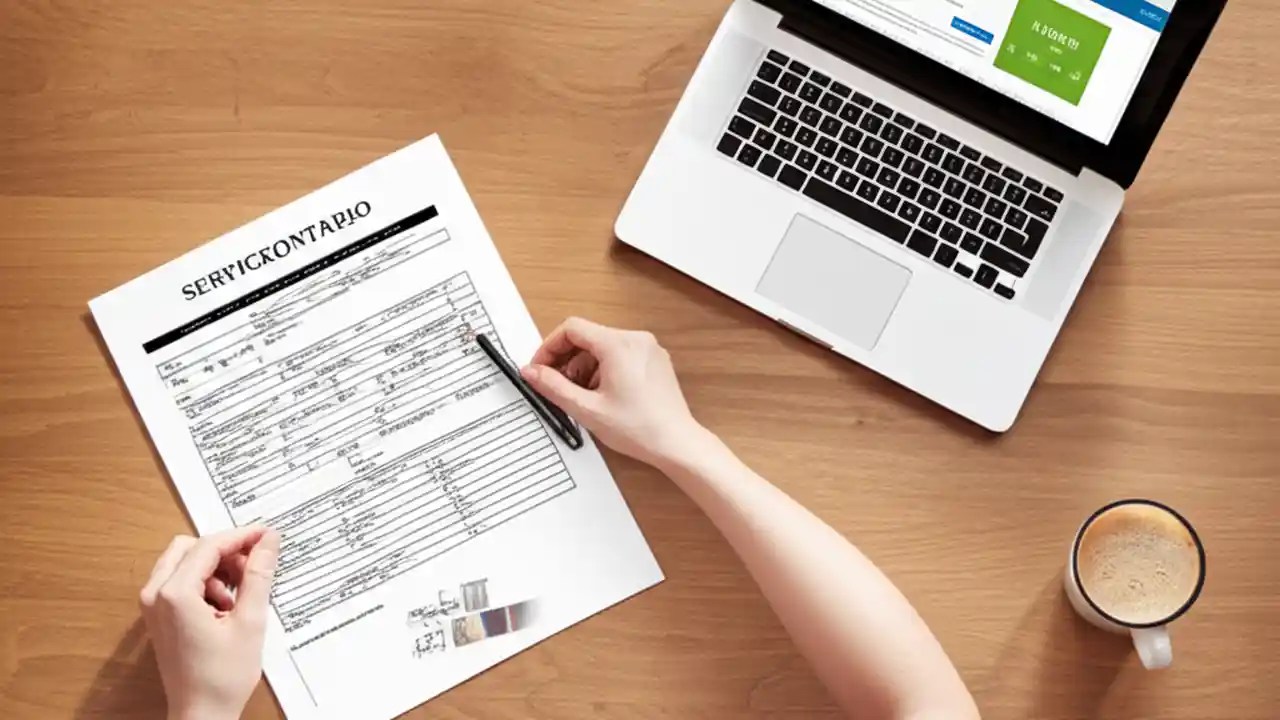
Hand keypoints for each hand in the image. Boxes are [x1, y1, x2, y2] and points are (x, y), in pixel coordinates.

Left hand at [139, 526, 280, 719]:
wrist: (202, 714)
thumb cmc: (221, 678)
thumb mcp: (250, 621)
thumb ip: (259, 575)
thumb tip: (268, 542)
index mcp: (175, 594)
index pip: (209, 546)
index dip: (242, 536)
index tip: (267, 535)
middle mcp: (156, 595)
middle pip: (192, 548)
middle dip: (225, 552)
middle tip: (253, 566)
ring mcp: (153, 606)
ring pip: (185, 562)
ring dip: (215, 569)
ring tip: (239, 596)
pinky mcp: (158, 616)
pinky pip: (179, 581)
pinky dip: (204, 584)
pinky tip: (225, 607)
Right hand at [521, 317, 708, 467]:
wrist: (676, 443)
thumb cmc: (639, 429)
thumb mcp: (587, 409)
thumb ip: (553, 387)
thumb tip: (530, 372)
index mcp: (618, 345)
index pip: (572, 328)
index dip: (549, 347)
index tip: (540, 368)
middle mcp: (636, 339)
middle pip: (587, 337)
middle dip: (567, 361)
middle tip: (556, 387)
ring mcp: (648, 349)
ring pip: (603, 347)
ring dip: (585, 368)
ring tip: (581, 397)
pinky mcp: (654, 361)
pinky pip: (620, 355)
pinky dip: (604, 370)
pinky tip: (601, 396)